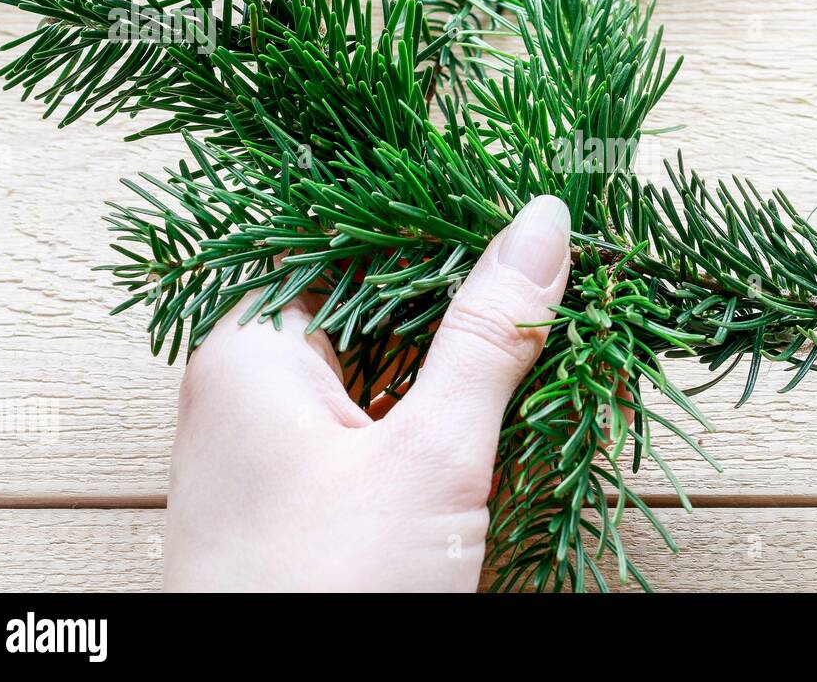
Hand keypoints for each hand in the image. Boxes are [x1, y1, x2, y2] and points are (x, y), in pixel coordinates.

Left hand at [161, 195, 571, 591]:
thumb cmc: (329, 593)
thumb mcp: (428, 455)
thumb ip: (490, 333)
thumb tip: (543, 222)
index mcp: (255, 350)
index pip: (362, 244)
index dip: (451, 230)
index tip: (538, 227)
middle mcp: (256, 390)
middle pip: (381, 312)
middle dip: (473, 311)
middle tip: (561, 295)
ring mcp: (281, 450)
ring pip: (390, 376)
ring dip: (467, 373)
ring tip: (552, 359)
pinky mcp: (310, 502)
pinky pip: (383, 433)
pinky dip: (444, 428)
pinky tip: (506, 429)